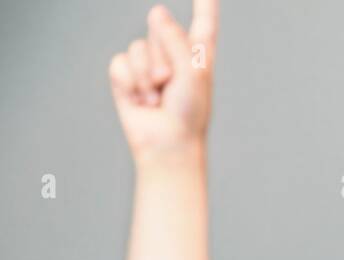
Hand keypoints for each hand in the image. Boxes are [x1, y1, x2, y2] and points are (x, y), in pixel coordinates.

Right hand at [108, 1, 218, 163]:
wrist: (168, 144)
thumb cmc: (188, 114)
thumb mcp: (192, 74)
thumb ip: (175, 40)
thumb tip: (157, 10)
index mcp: (198, 56)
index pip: (203, 23)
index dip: (206, 5)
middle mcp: (172, 56)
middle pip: (159, 29)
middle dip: (163, 56)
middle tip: (171, 84)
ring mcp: (148, 65)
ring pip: (138, 46)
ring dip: (146, 74)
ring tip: (157, 97)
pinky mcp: (127, 77)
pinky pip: (120, 62)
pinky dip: (130, 82)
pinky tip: (141, 101)